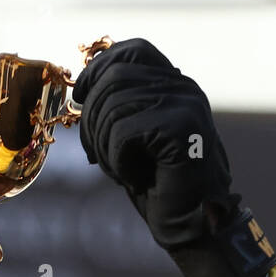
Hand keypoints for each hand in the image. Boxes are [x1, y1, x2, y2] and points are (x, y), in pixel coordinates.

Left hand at [72, 38, 275, 276]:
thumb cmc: (160, 186)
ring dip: (104, 144)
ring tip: (118, 170)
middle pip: (115, 77)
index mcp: (175, 85)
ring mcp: (185, 105)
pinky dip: (118, 160)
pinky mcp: (180, 128)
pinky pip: (124, 132)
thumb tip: (83, 91)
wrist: (192, 226)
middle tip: (95, 153)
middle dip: (93, 117)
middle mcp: (184, 88)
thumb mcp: (135, 139)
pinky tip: (133, 177)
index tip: (82, 97)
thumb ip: (120, 108)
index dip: (99, 68)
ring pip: (115, 105)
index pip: (132, 50)